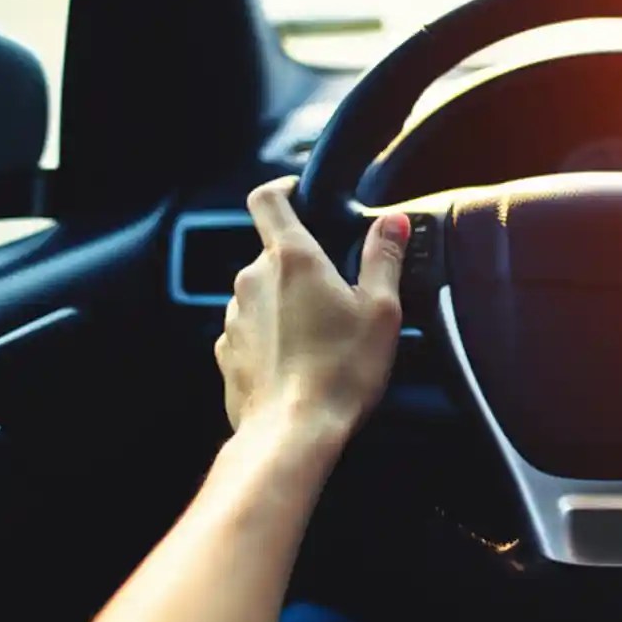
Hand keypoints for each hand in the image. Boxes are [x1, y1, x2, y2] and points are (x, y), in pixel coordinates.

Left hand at [215, 177, 410, 457]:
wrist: (293, 432)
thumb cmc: (341, 371)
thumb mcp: (380, 310)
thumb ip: (385, 258)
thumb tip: (394, 221)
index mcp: (292, 259)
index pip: (268, 199)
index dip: (283, 188)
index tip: (300, 193)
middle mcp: (253, 280)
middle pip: (274, 253)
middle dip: (304, 265)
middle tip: (340, 293)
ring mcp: (234, 317)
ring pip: (263, 293)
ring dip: (288, 303)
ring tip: (324, 335)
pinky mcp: (227, 352)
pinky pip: (252, 330)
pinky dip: (274, 336)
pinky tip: (301, 360)